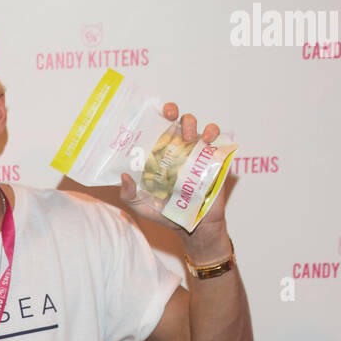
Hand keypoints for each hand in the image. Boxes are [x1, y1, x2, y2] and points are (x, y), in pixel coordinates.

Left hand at [119, 102, 229, 238]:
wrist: (193, 228)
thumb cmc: (166, 215)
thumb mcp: (142, 206)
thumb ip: (129, 194)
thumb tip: (123, 176)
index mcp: (160, 154)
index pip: (157, 127)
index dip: (155, 114)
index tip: (152, 112)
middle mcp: (178, 149)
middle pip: (177, 120)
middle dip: (174, 112)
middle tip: (171, 119)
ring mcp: (196, 153)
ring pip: (197, 125)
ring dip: (192, 124)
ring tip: (189, 137)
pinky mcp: (213, 159)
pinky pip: (216, 139)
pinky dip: (214, 133)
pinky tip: (208, 140)